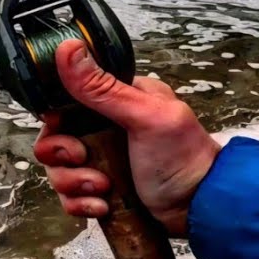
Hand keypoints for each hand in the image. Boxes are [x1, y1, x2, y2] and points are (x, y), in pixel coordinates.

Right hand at [32, 40, 222, 236]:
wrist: (204, 209)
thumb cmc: (185, 159)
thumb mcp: (144, 117)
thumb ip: (103, 88)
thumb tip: (67, 48)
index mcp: (115, 99)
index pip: (64, 99)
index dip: (55, 116)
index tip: (63, 129)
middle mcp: (103, 127)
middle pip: (54, 136)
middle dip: (63, 155)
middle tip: (83, 158)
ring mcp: (100, 158)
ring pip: (58, 168)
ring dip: (73, 182)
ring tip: (102, 188)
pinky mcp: (99, 187)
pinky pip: (69, 194)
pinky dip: (80, 202)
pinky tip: (103, 204)